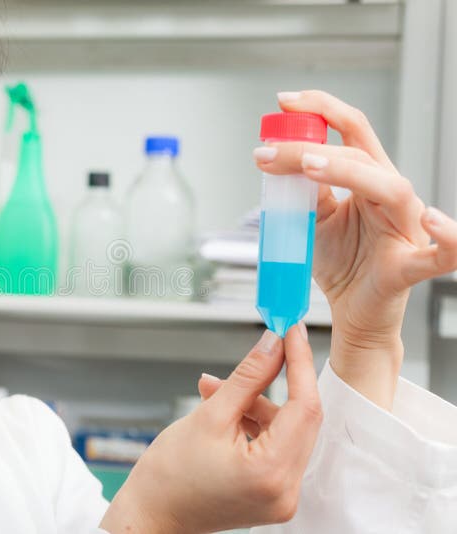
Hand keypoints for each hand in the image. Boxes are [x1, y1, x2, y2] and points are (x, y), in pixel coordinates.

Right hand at [100, 325, 320, 533]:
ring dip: (256, 404)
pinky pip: (275, 446)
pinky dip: (254, 425)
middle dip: (275, 382)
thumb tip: (273, 345)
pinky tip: (225, 412)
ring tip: (214, 391)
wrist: (151, 515)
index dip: (300, 363)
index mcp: (272, 473)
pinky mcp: (273, 494)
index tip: (292, 332)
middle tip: (261, 350)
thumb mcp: (209, 416)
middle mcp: (286, 491)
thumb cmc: (168, 477)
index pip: (305, 406)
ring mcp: (282, 496)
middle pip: (299, 419)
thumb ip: (248, 377)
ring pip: (285, 431)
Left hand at [252, 90, 456, 408]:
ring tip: (309, 165)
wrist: (350, 310)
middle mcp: (391, 196)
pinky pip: (442, 254)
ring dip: (348, 171)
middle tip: (267, 151)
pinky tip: (431, 219)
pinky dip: (448, 237)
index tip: (284, 99)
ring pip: (390, 187)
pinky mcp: (409, 266)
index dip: (321, 108)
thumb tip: (278, 154)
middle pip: (359, 155)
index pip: (352, 130)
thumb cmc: (339, 262)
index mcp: (367, 179)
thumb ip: (303, 187)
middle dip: (309, 147)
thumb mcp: (313, 217)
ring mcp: (405, 228)